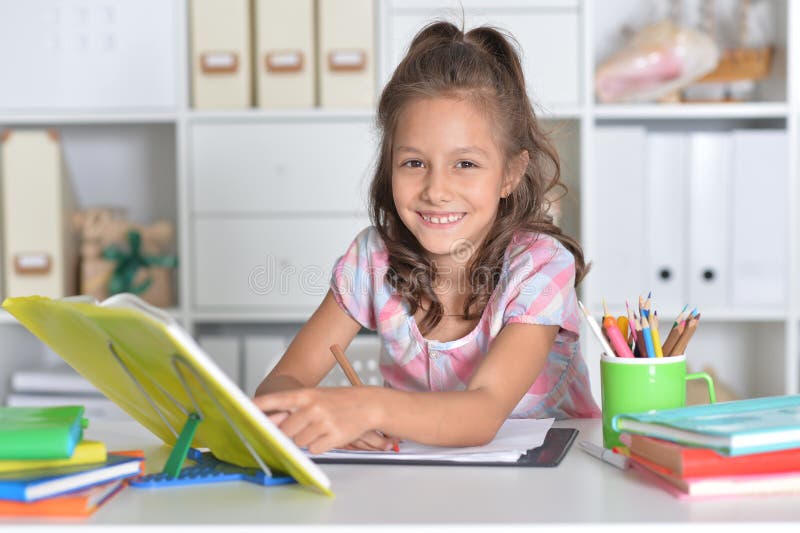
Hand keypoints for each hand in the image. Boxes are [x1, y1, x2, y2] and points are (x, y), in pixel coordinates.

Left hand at [253, 387, 393, 453]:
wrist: (367, 404)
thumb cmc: (337, 401)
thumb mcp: (315, 398)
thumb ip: (292, 409)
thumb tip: (269, 422)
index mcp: (306, 395)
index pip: (277, 399)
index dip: (259, 406)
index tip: (243, 409)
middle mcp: (313, 407)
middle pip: (285, 431)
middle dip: (290, 433)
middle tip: (303, 427)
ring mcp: (324, 422)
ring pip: (300, 442)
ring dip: (307, 440)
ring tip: (320, 428)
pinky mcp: (334, 436)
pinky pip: (315, 449)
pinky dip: (319, 446)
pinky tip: (328, 435)